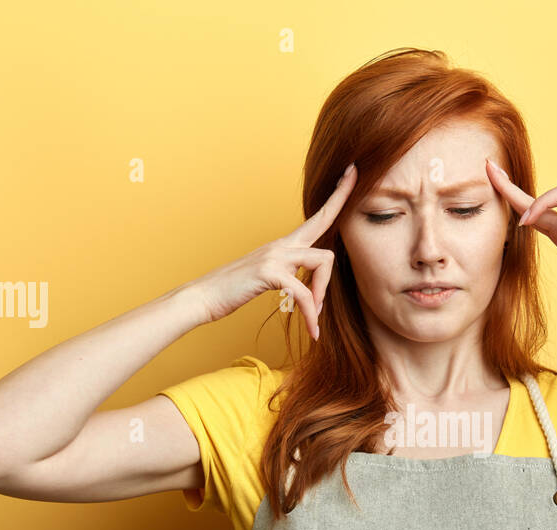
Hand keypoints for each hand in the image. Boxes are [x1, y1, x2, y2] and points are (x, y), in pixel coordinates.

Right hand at [187, 163, 358, 338]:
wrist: (201, 297)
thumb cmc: (231, 291)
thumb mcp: (266, 279)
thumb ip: (288, 275)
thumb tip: (305, 284)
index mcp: (282, 246)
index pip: (315, 217)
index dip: (335, 195)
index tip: (351, 171)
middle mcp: (281, 245)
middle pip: (322, 222)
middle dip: (340, 199)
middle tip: (355, 171)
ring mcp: (274, 255)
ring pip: (322, 261)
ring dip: (323, 294)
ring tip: (314, 317)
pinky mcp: (269, 273)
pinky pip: (303, 293)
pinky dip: (309, 315)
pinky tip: (312, 331)